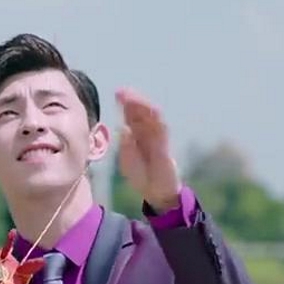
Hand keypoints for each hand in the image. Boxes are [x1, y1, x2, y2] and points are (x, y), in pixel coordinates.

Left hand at [116, 88, 182, 210]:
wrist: (155, 192)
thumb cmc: (140, 176)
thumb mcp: (127, 161)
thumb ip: (126, 146)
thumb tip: (123, 128)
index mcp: (136, 135)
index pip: (131, 115)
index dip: (125, 104)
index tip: (118, 93)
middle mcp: (147, 134)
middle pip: (141, 113)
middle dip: (133, 101)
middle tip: (123, 91)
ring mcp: (157, 139)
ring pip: (152, 118)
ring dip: (144, 106)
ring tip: (134, 98)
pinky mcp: (165, 148)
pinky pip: (163, 131)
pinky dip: (158, 120)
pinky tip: (153, 110)